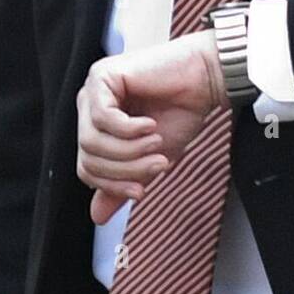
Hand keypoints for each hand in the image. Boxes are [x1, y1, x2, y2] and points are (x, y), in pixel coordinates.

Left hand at [76, 30, 226, 224]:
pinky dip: (129, 129)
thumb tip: (96, 217)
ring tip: (157, 143)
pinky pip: (103, 118)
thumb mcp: (151, 158)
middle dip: (125, 169)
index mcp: (97, 125)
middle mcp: (89, 106)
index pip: (87, 168)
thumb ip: (123, 182)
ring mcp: (93, 90)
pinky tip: (150, 124)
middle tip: (157, 164)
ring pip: (92, 141)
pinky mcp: (102, 76)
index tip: (141, 191)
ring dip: (129, 150)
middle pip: (88, 156)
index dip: (113, 185)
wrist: (206, 79)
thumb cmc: (183, 112)